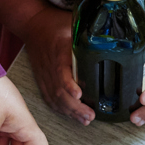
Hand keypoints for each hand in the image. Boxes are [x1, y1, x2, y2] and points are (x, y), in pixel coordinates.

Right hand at [17, 7, 91, 124]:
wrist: (32, 24)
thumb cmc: (55, 23)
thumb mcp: (72, 24)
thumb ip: (88, 35)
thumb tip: (112, 40)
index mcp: (58, 52)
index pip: (61, 72)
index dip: (69, 85)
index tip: (79, 95)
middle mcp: (49, 66)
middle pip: (58, 91)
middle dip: (74, 107)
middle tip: (90, 116)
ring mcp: (44, 74)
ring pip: (54, 97)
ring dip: (69, 112)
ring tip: (85, 120)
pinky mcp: (41, 79)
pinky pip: (48, 97)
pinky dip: (59, 109)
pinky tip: (70, 115)